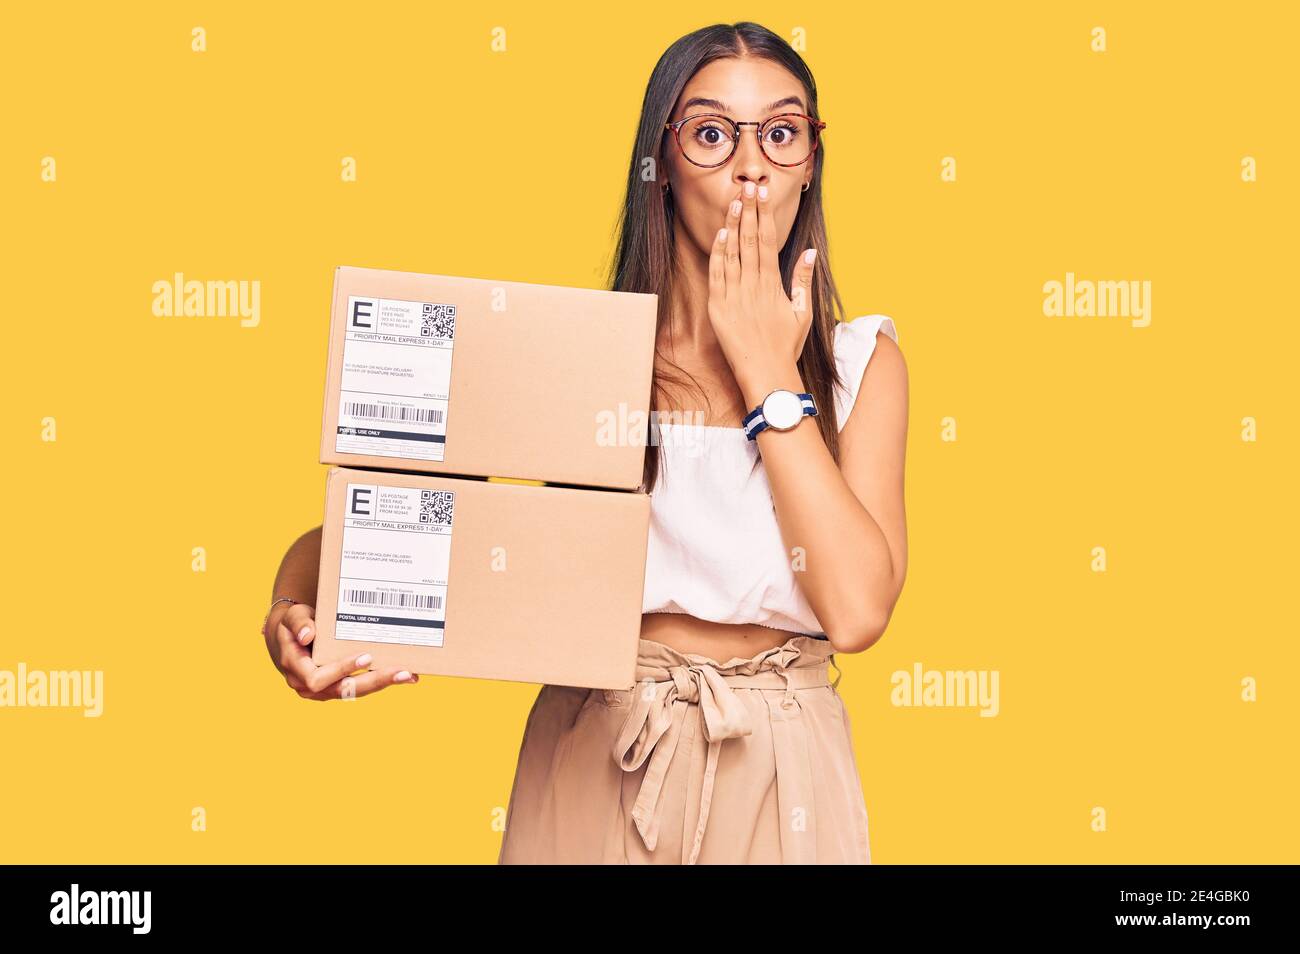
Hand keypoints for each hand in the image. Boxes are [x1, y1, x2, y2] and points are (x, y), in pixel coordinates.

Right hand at [262, 600, 417, 700]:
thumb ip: (298, 623)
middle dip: (374, 681)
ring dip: (383, 683)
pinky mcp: (338, 687)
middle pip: (344, 689)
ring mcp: (325, 690)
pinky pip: (360, 687)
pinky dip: (381, 681)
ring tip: (409, 675)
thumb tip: (307, 635)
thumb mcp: (291, 618)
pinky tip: (405, 675)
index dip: (342, 670)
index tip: (366, 657)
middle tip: (401, 671)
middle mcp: (310, 687)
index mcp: (296, 670)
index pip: (318, 678)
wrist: (289, 637)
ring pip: (356, 691)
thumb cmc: (292, 625)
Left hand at [707, 180, 817, 393]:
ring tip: (734, 202)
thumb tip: (810, 251)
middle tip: (747, 187)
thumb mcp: (802, 313)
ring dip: (733, 226)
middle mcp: (753, 286)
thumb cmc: (785, 346)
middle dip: (749, 212)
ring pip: (732, 253)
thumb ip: (804, 280)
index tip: (763, 196)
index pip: (769, 242)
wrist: (766, 373)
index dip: (765, 216)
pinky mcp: (718, 307)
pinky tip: (720, 234)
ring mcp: (734, 296)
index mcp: (773, 285)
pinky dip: (718, 253)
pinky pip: (717, 275)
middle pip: (750, 240)